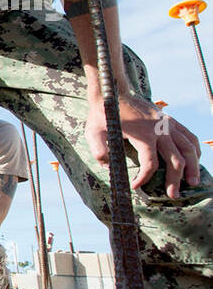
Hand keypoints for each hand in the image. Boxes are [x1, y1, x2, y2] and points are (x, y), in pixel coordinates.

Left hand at [86, 93, 200, 198]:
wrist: (114, 92)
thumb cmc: (104, 114)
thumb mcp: (93, 132)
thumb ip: (99, 150)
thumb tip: (108, 167)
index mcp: (144, 135)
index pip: (150, 163)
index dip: (144, 178)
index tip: (135, 186)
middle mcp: (161, 130)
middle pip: (175, 159)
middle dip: (175, 179)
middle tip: (173, 195)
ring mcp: (168, 124)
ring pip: (189, 148)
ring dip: (192, 167)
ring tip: (192, 182)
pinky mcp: (170, 120)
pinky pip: (189, 136)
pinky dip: (194, 150)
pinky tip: (194, 162)